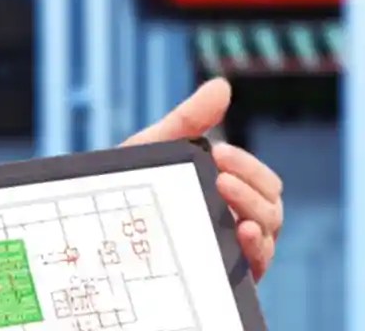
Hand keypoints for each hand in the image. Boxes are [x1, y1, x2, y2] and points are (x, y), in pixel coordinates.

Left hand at [120, 78, 282, 281]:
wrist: (92, 230)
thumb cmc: (128, 190)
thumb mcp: (155, 151)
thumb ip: (188, 120)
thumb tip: (222, 84)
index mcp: (228, 194)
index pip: (261, 182)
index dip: (249, 167)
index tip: (220, 153)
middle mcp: (236, 224)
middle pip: (272, 207)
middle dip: (254, 186)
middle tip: (222, 176)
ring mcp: (231, 253)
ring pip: (268, 235)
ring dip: (256, 211)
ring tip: (229, 195)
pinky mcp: (222, 280)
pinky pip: (255, 267)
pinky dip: (258, 247)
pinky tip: (244, 232)